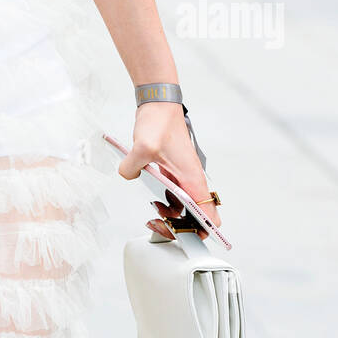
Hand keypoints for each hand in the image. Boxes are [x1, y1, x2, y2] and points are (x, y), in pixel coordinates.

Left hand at [117, 101, 221, 240]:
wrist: (159, 104)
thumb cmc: (160, 122)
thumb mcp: (143, 146)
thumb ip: (132, 167)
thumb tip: (128, 175)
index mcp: (192, 180)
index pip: (209, 217)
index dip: (199, 232)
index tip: (180, 233)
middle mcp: (191, 180)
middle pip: (196, 217)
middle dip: (178, 225)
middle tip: (159, 223)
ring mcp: (183, 176)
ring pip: (184, 206)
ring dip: (170, 213)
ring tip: (154, 211)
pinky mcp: (174, 170)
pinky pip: (174, 193)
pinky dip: (165, 200)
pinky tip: (152, 197)